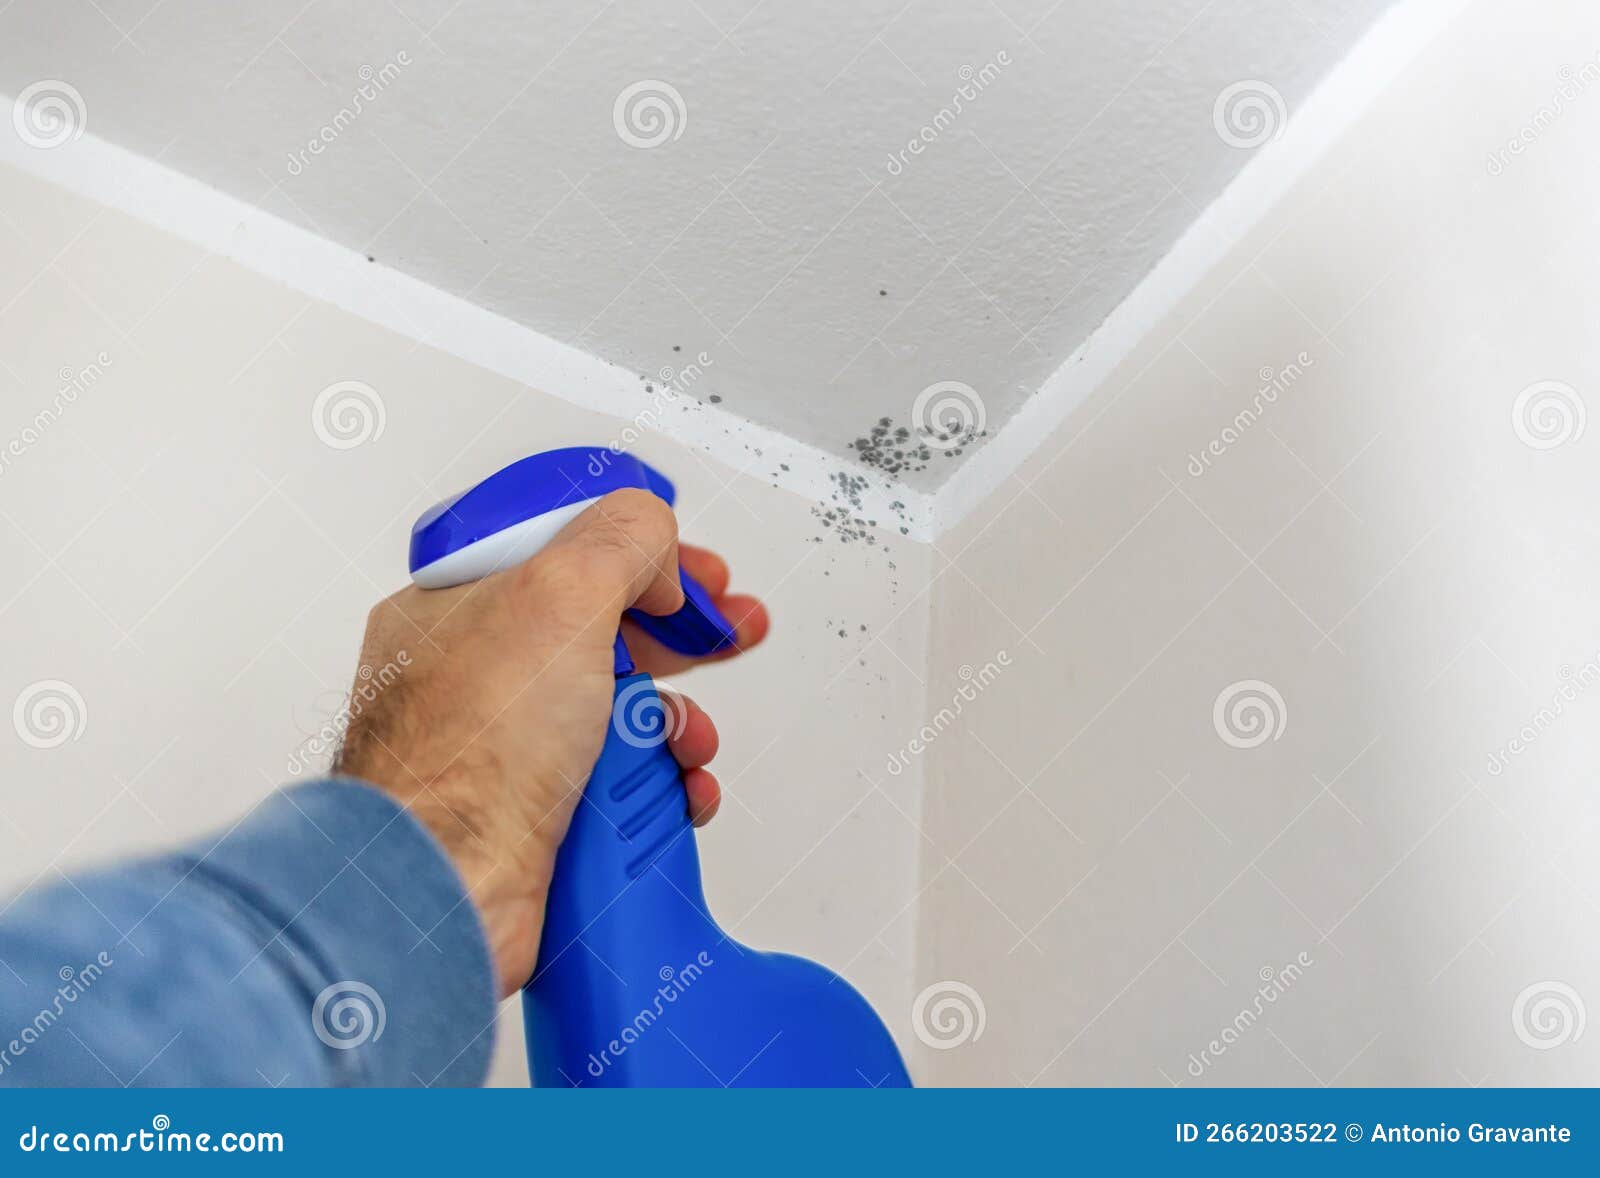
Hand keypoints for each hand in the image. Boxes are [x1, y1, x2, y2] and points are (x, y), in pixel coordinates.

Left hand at [333, 489, 768, 997]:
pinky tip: (679, 788)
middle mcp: (476, 676)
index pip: (558, 548)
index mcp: (457, 607)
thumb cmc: (466, 762)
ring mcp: (507, 749)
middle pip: (603, 626)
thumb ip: (617, 541)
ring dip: (676, 721)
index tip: (688, 567)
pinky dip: (663, 784)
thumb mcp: (557, 601)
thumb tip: (653, 545)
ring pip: (620, 710)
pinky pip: (621, 781)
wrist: (446, 897)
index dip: (635, 549)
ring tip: (688, 738)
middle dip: (680, 631)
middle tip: (731, 630)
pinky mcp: (537, 813)